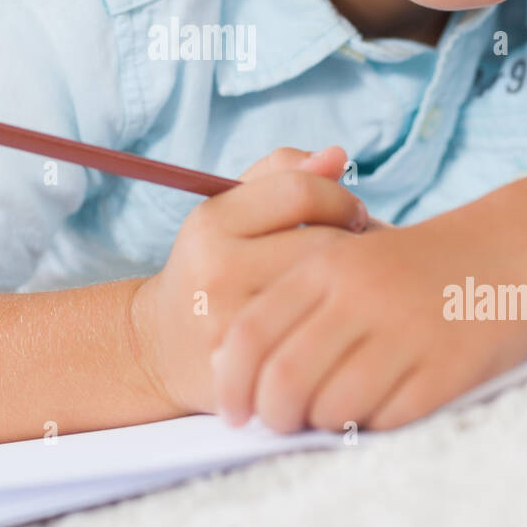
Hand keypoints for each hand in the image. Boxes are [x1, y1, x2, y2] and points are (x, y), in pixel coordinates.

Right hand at [130, 145, 367, 415]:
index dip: (340, 198)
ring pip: (328, 294)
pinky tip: (336, 326)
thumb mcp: (229, 211)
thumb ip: (282, 173)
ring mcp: (232, 326)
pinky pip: (319, 341)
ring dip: (356, 286)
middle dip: (357, 243)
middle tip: (364, 255)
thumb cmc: (212, 267)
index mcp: (210, 223)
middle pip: (323, 243)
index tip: (351, 214)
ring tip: (355, 287)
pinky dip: (338, 329)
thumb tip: (338, 154)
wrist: (162, 348)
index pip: (301, 191)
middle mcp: (216, 272)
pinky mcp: (253, 372)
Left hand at [210, 219, 526, 432]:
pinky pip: (386, 419)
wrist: (507, 253)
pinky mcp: (446, 368)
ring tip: (338, 411)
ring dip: (325, 423)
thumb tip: (228, 361)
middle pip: (284, 381)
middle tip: (282, 423)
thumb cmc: (410, 270)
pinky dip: (374, 425)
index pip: (250, 336)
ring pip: (332, 408)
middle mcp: (360, 297)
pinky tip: (383, 407)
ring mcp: (405, 332)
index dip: (231, 384)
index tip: (232, 411)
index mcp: (325, 268)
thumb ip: (289, 303)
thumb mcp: (344, 260)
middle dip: (274, 416)